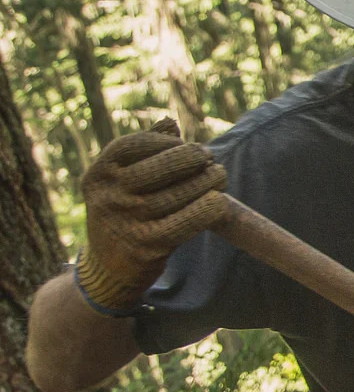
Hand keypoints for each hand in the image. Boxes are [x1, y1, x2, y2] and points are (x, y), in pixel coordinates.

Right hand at [76, 120, 227, 312]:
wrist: (108, 268)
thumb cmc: (123, 212)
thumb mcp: (121, 182)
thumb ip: (143, 152)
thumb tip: (169, 122)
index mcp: (97, 176)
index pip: (130, 146)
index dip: (163, 141)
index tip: (184, 142)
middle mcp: (108, 198)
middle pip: (158, 168)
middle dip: (190, 158)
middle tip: (208, 157)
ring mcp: (126, 222)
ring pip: (178, 194)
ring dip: (207, 181)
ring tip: (219, 175)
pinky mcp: (147, 247)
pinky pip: (186, 222)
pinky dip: (208, 209)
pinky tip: (219, 200)